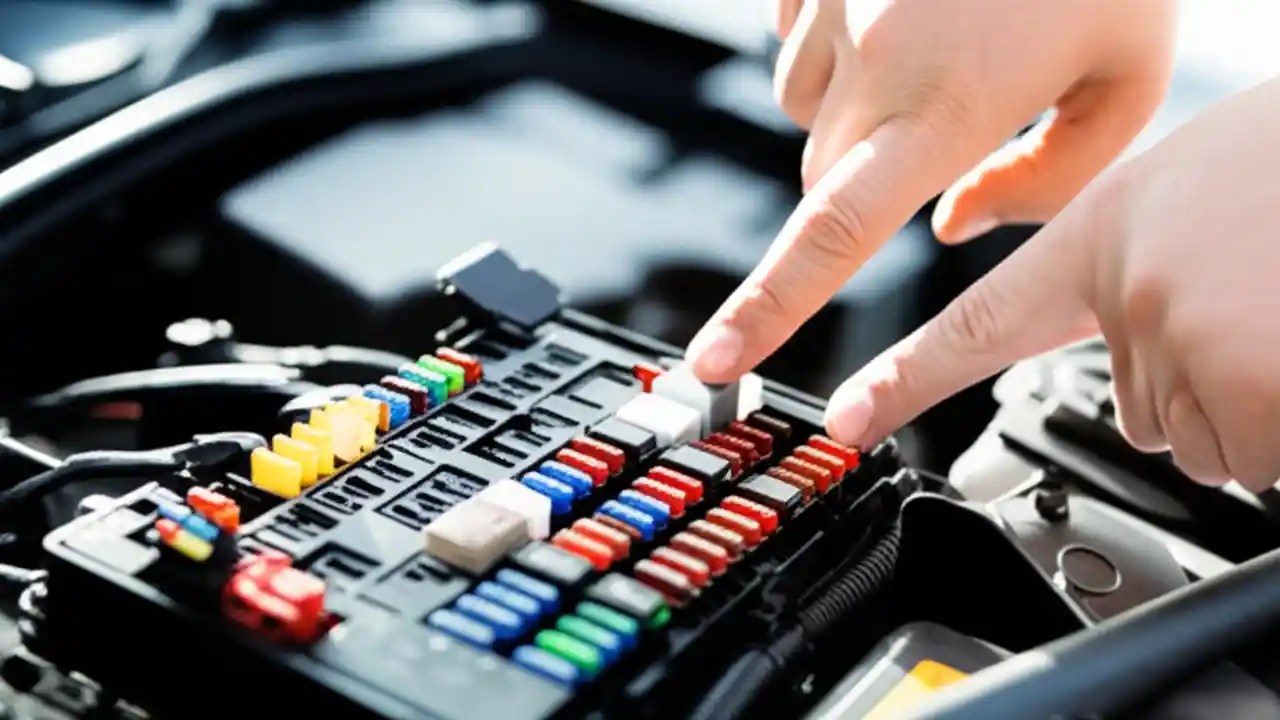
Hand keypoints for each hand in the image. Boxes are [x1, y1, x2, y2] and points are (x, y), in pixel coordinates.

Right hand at [687, 0, 1173, 381]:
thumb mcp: (1125, 79)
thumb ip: (1049, 180)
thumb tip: (955, 227)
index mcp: (949, 105)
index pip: (833, 238)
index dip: (766, 312)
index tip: (714, 361)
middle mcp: (871, 60)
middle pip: (815, 187)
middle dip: (858, 195)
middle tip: (933, 140)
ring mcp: (829, 6)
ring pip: (802, 112)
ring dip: (848, 115)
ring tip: (926, 56)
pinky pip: (793, 40)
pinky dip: (833, 49)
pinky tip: (897, 14)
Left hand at [824, 77, 1279, 491]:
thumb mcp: (1188, 199)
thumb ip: (1128, 267)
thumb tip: (1113, 341)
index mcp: (1103, 238)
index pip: (975, 323)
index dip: (901, 381)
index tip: (843, 423)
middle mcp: (1123, 289)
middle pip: (1138, 411)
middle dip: (1203, 382)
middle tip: (1257, 307)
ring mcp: (1178, 337)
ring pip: (1199, 440)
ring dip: (1250, 400)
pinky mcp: (1240, 384)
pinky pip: (1249, 457)